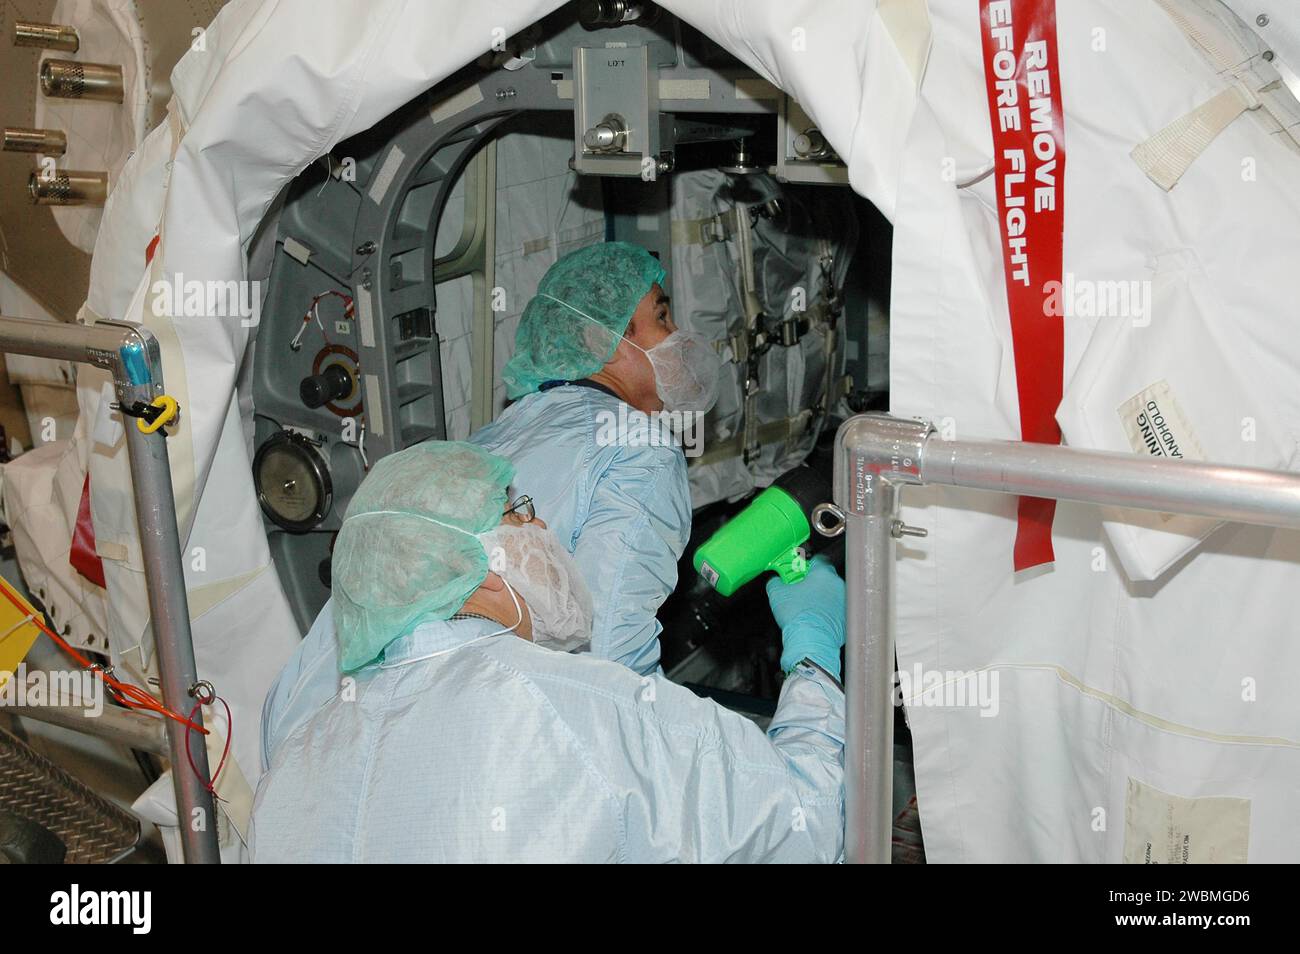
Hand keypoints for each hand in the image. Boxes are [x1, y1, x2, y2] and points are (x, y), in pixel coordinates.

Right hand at [765, 556, 844, 678]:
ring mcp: (844, 602)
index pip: (817, 560)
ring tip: (806, 608)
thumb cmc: (798, 616)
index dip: (805, 566)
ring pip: (832, 595)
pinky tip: (814, 620)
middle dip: (813, 583)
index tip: (797, 572)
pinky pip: (836, 611)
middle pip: (825, 578)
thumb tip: (775, 581)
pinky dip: (827, 613)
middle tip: (799, 591)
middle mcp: (838, 585)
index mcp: (823, 574)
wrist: (811, 641)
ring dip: (821, 598)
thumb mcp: (777, 594)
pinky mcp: (846, 618)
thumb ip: (775, 581)